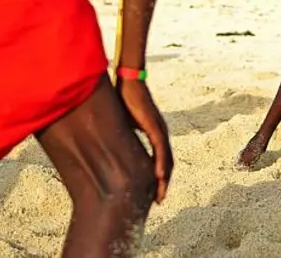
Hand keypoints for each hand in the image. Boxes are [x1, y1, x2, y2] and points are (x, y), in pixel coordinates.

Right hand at [116, 78, 172, 203]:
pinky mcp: (154, 125)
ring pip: (167, 159)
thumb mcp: (124, 125)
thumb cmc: (125, 100)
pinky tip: (159, 176)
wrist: (128, 81)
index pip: (161, 159)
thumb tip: (114, 151)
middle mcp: (161, 133)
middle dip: (163, 183)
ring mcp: (160, 129)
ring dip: (164, 179)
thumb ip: (124, 138)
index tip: (154, 192)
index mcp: (155, 134)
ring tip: (160, 194)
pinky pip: (160, 148)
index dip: (158, 177)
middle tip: (159, 199)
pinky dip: (161, 163)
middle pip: (167, 163)